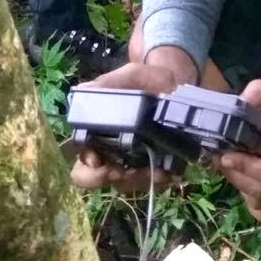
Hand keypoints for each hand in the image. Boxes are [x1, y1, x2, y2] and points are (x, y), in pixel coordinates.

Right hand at [69, 62, 179, 191]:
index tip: (98, 162)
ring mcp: (133, 163)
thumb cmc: (148, 80)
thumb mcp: (131, 76)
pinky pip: (155, 181)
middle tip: (123, 171)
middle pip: (101, 181)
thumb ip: (110, 82)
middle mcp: (112, 154)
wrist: (177, 83)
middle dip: (110, 179)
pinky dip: (162, 179)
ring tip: (157, 170)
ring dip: (141, 180)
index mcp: (98, 136)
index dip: (88, 171)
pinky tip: (171, 171)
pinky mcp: (157, 165)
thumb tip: (83, 92)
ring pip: (129, 184)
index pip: (83, 166)